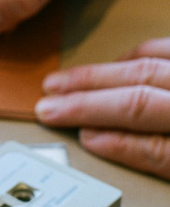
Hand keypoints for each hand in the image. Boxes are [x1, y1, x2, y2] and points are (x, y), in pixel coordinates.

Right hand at [35, 38, 169, 179]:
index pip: (149, 136)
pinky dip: (136, 55)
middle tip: (48, 103)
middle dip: (86, 99)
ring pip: (148, 65)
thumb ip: (158, 157)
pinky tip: (117, 64)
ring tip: (65, 81)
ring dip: (100, 74)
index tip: (69, 130)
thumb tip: (100, 140)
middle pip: (139, 96)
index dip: (104, 131)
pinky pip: (165, 49)